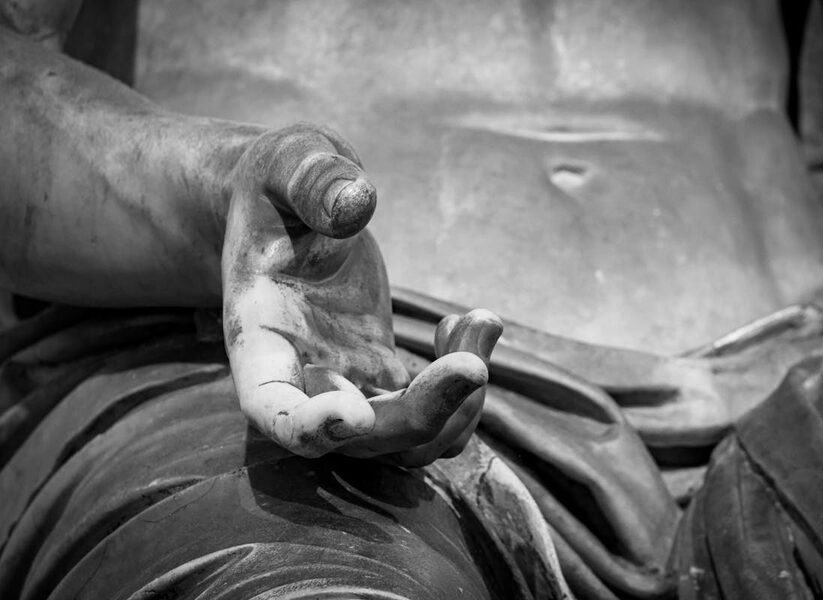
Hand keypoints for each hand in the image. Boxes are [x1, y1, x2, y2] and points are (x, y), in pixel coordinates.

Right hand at [221, 123, 500, 462]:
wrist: (288, 210)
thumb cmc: (279, 183)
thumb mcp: (288, 162)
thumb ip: (311, 179)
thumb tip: (357, 202)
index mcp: (260, 335)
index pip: (269, 406)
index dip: (307, 426)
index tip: (358, 415)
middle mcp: (300, 377)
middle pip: (360, 442)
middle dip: (423, 414)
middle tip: (473, 363)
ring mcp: (347, 383)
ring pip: (408, 440)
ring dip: (459, 404)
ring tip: (477, 322)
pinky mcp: (384, 375)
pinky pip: (434, 411)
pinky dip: (465, 385)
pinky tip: (471, 323)